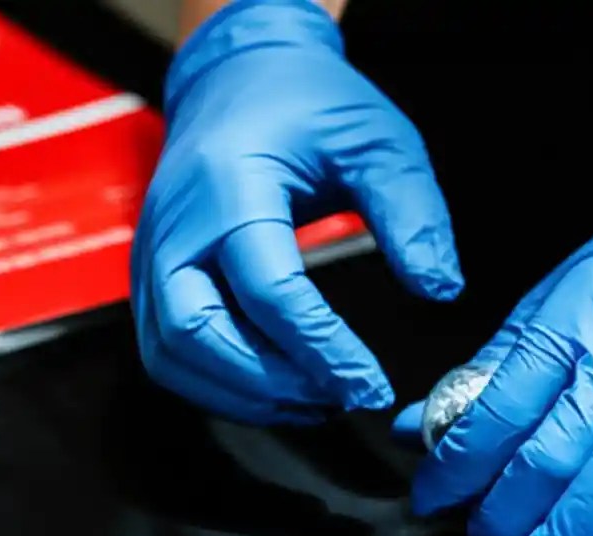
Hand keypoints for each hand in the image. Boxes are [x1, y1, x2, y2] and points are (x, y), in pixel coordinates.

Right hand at [132, 0, 462, 423]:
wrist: (238, 75)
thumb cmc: (304, 101)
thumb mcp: (377, 140)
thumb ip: (412, 213)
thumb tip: (439, 288)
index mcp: (229, 186)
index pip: (267, 289)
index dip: (321, 349)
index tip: (370, 384)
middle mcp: (175, 224)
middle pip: (196, 332)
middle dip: (268, 385)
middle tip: (338, 399)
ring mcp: (153, 251)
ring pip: (171, 354)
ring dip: (239, 395)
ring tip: (313, 403)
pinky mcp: (152, 274)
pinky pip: (168, 349)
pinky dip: (216, 384)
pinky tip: (275, 390)